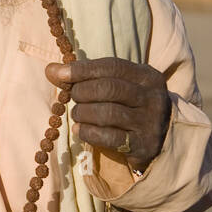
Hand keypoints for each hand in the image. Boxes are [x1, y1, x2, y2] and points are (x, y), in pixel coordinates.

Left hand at [44, 58, 170, 172]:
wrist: (160, 140)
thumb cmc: (129, 106)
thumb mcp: (116, 85)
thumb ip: (85, 76)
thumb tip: (50, 69)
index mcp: (147, 76)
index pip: (112, 66)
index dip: (83, 69)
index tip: (60, 74)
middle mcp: (152, 97)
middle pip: (109, 88)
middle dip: (82, 92)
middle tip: (72, 98)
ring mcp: (150, 122)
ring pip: (108, 113)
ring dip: (83, 113)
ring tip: (77, 115)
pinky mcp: (143, 145)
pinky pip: (110, 137)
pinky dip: (88, 133)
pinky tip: (80, 130)